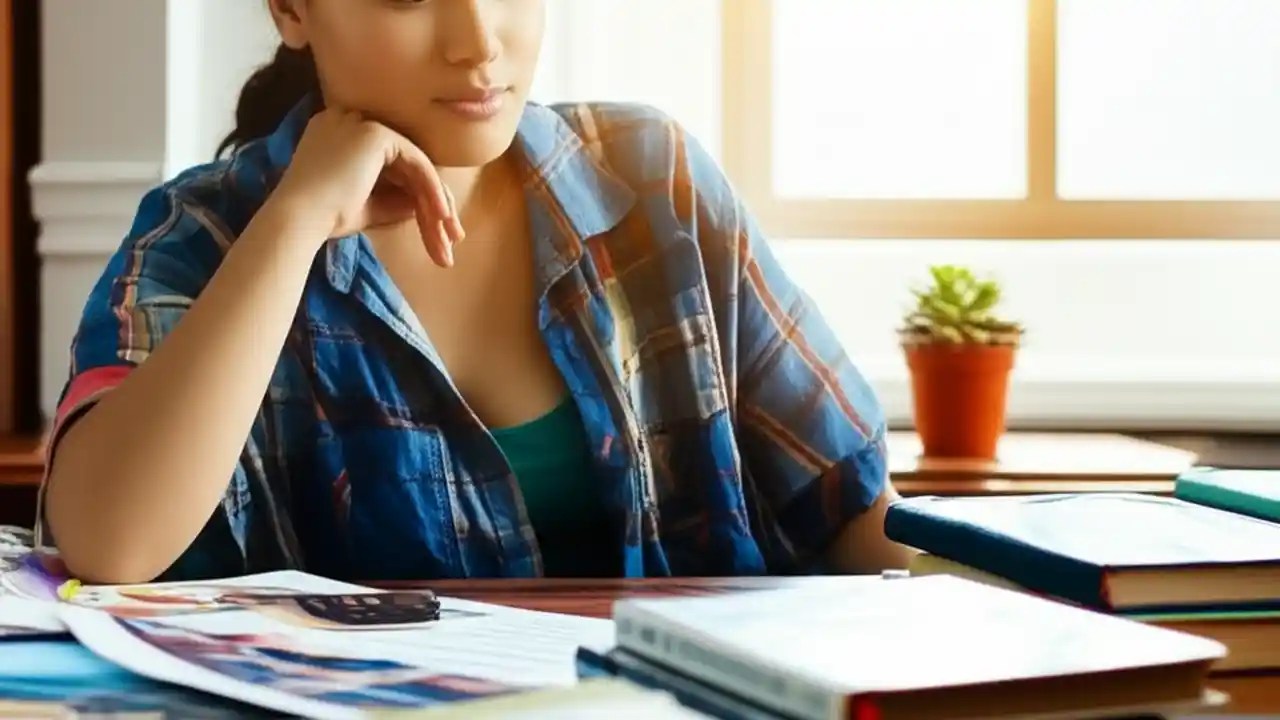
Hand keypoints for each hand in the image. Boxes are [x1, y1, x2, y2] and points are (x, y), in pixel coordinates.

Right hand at [269, 106, 464, 266]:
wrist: (299, 218)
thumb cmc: (323, 219)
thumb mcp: (365, 207)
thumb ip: (394, 199)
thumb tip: (424, 202)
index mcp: (338, 134)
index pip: (389, 161)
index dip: (415, 193)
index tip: (435, 226)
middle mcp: (348, 120)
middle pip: (405, 162)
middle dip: (433, 200)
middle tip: (452, 235)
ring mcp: (362, 123)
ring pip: (416, 164)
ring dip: (438, 201)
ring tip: (451, 235)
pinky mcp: (376, 134)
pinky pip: (417, 163)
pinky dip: (433, 191)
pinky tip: (442, 218)